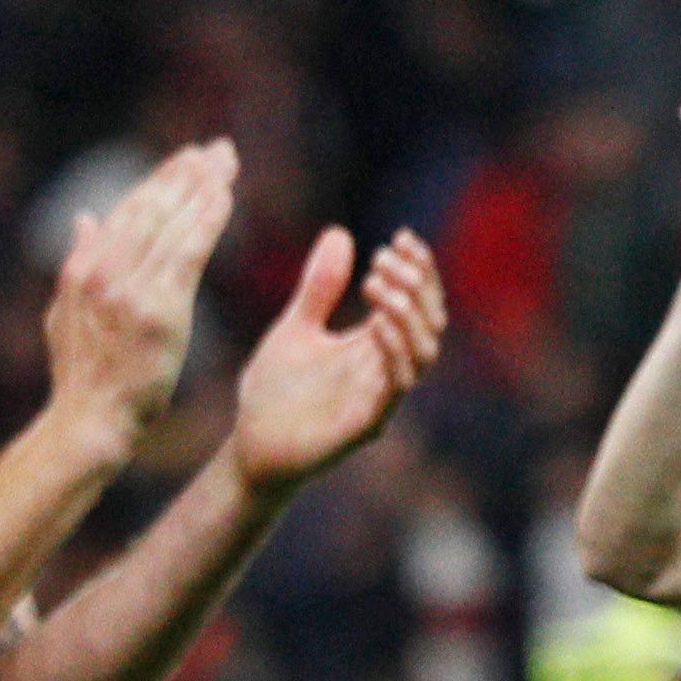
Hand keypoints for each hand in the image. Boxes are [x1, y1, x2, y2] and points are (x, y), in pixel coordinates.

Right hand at [43, 140, 239, 441]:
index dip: (160, 179)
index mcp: (82, 267)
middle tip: (218, 149)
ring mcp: (129, 287)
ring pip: (170, 222)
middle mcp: (102, 268)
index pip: (127, 209)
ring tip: (228, 162)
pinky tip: (224, 196)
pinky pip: (187, 252)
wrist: (90, 421)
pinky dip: (206, 219)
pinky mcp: (158, 309)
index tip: (187, 158)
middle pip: (151, 206)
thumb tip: (84, 218)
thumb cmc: (83, 377)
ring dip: (202, 186)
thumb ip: (78, 261)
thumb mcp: (66, 313)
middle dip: (186, 173)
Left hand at [229, 226, 445, 496]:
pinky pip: (396, 387)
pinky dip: (394, 351)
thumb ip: (320, 287)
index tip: (402, 236)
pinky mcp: (365, 425)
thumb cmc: (275, 393)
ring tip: (377, 282)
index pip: (419, 304)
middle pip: (430, 323)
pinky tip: (376, 321)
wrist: (250, 447)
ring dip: (408, 314)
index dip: (419, 270)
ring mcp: (380, 399)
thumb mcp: (295, 326)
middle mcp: (385, 370)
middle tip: (385, 256)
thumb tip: (340, 233)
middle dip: (416, 285)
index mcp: (375, 347)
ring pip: (423, 353)